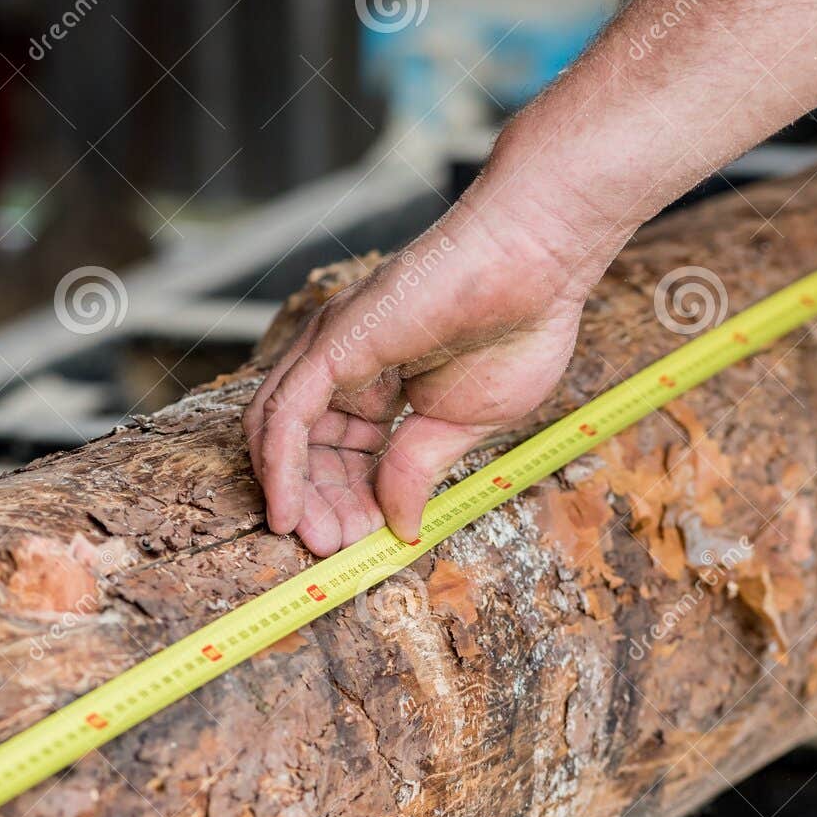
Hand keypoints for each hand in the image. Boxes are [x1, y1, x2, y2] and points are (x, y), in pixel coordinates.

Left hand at [243, 176, 610, 556]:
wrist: (537, 267)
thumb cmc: (516, 330)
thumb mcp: (462, 426)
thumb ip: (417, 470)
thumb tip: (398, 525)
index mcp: (378, 386)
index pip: (342, 456)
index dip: (349, 504)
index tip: (364, 545)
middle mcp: (343, 367)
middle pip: (305, 450)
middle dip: (317, 506)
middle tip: (334, 550)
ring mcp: (332, 351)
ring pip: (281, 435)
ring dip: (294, 496)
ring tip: (315, 540)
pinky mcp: (330, 343)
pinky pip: (285, 415)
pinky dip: (279, 468)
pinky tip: (288, 511)